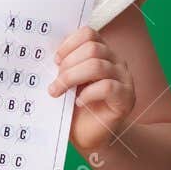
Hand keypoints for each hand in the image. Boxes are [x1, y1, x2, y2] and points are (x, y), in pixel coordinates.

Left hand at [48, 24, 135, 154]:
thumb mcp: (66, 82)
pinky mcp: (126, 97)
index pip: (88, 33)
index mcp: (101, 52)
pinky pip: (107, 87)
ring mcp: (124, 78)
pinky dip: (88, 94)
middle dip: (68, 65)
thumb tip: (44, 53)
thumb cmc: (75, 108)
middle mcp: (116, 61)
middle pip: (92, 49)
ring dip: (72, 78)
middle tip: (56, 82)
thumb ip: (63, 66)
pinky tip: (78, 102)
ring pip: (97, 66)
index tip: (56, 60)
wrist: (89, 136)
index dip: (69, 44)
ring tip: (59, 91)